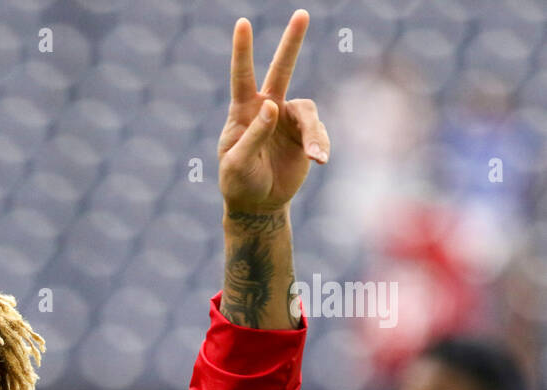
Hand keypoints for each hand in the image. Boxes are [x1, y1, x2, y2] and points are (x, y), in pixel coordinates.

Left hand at [217, 9, 328, 214]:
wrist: (259, 203)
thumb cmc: (240, 182)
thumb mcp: (238, 163)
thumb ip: (253, 134)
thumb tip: (271, 106)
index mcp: (242, 112)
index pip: (242, 76)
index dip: (243, 50)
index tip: (242, 23)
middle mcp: (267, 108)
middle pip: (281, 70)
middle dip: (292, 42)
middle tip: (301, 13)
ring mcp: (287, 120)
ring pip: (308, 111)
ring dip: (313, 134)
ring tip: (315, 156)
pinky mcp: (305, 134)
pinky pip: (318, 132)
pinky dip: (320, 145)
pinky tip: (320, 160)